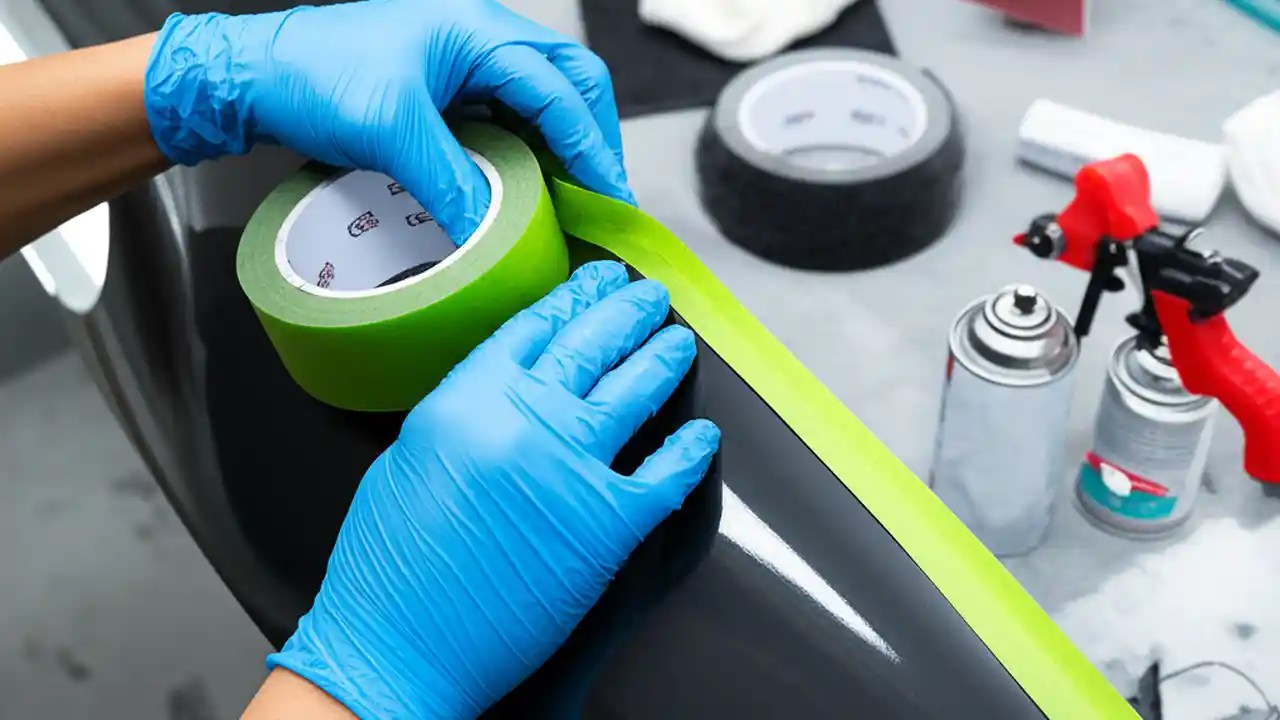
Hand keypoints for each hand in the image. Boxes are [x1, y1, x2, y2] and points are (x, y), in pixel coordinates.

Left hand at [143, 0, 631, 241]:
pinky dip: (531, 148)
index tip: (609, 196)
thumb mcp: (391, 133)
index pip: (561, 90)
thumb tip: (490, 234)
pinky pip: (510, 113)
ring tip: (575, 194)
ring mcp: (467, 59)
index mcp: (477, 32)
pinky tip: (529, 183)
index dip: (592, 147)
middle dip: (594, 136)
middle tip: (604, 192)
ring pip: (545, 96)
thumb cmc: (313, 74)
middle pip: (571, 80)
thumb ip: (449, 183)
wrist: (256, 73)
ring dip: (565, 144)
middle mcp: (481, 38)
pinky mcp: (450, 85)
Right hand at [268, 261, 719, 718]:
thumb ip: (463, 412)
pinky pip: (670, 472)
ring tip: (678, 341)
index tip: (593, 282)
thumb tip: (504, 391)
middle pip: (592, 343)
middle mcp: (524, 417)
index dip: (572, 299)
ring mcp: (572, 465)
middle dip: (626, 312)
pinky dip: (693, 450)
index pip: (534, 326)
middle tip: (647, 296)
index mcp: (467, 397)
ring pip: (638, 390)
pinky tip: (704, 435)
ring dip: (664, 359)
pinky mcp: (610, 522)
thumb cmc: (386, 570)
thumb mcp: (408, 459)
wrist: (397, 648)